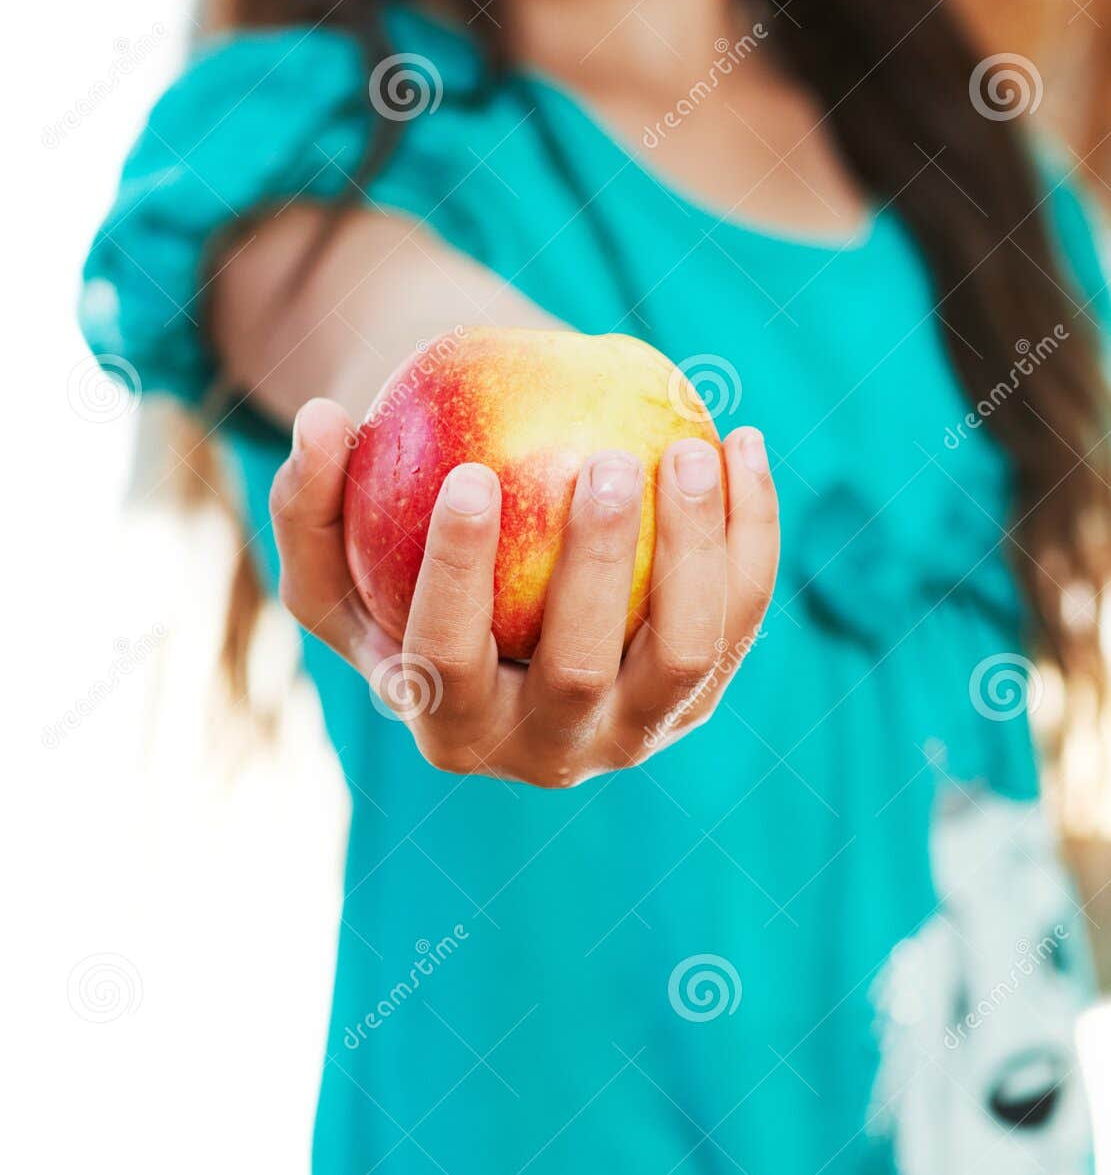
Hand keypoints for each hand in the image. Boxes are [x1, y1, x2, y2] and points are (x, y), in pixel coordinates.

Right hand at [270, 398, 778, 786]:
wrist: (502, 613)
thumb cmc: (397, 573)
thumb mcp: (335, 552)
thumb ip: (310, 500)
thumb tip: (320, 421)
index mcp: (449, 730)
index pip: (448, 665)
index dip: (455, 578)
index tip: (468, 478)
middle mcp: (546, 752)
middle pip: (578, 675)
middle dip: (593, 570)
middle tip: (604, 462)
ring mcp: (633, 732)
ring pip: (682, 657)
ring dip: (694, 555)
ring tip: (689, 452)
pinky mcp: (698, 697)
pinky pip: (740, 615)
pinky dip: (752, 534)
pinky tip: (743, 443)